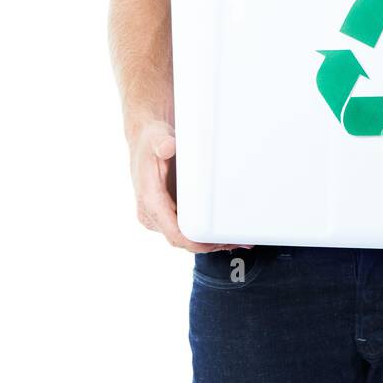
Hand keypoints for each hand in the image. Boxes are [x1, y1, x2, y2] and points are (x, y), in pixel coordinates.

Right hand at [129, 120, 249, 253]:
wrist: (146, 140)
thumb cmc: (152, 140)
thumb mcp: (156, 138)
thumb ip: (162, 144)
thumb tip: (167, 148)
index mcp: (150, 200)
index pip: (174, 233)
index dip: (197, 243)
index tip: (218, 243)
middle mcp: (152, 214)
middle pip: (182, 241)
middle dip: (209, 245)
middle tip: (236, 242)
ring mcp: (159, 217)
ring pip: (185, 239)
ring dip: (209, 242)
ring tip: (237, 240)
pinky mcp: (168, 214)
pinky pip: (185, 230)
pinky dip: (204, 234)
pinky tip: (224, 233)